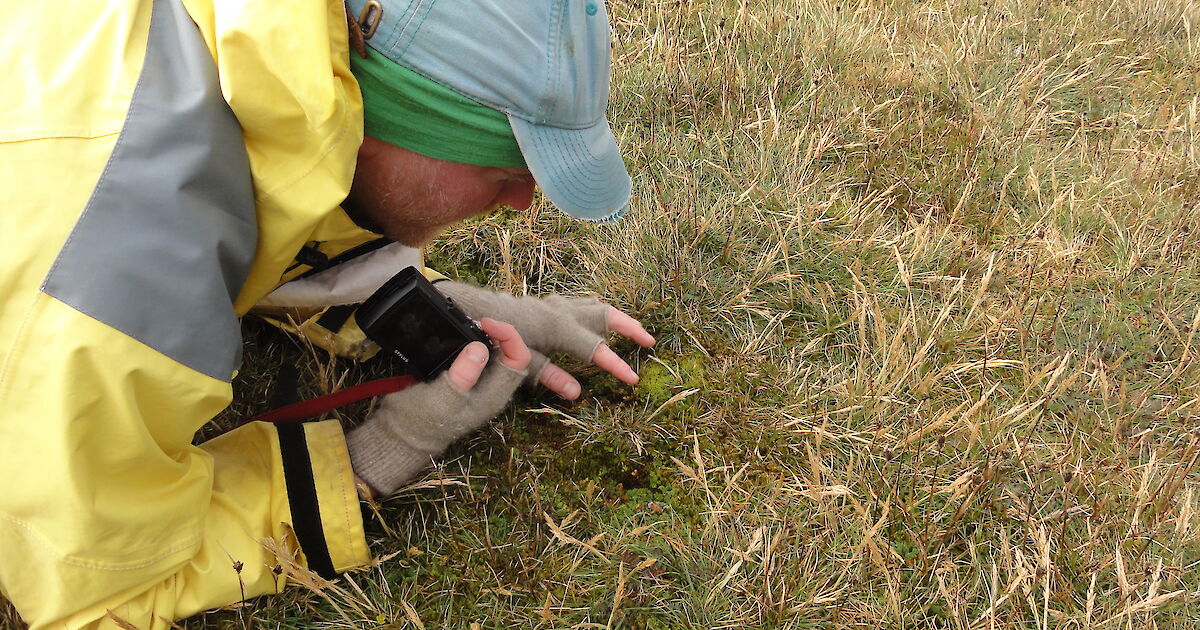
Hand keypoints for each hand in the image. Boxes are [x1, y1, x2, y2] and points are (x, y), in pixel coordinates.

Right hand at [344, 318, 529, 495]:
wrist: (403, 434)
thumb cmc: (423, 421)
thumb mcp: (442, 398)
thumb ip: (463, 374)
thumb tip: (481, 347)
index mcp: (494, 395)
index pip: (518, 359)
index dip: (508, 335)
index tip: (485, 323)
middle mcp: (492, 389)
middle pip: (511, 354)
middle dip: (499, 332)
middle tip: (476, 322)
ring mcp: (479, 385)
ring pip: (496, 353)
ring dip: (487, 336)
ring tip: (469, 324)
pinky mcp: (466, 380)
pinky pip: (478, 356)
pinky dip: (473, 342)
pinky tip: (460, 335)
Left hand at [435, 281, 654, 399]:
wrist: (465, 309)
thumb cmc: (490, 337)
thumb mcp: (516, 362)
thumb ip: (548, 375)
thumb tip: (576, 393)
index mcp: (555, 325)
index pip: (594, 348)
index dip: (616, 365)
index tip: (633, 379)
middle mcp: (560, 310)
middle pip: (604, 316)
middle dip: (629, 329)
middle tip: (649, 343)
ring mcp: (554, 305)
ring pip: (594, 306)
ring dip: (615, 318)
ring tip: (634, 331)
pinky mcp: (548, 306)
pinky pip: (580, 306)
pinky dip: (596, 313)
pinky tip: (602, 321)